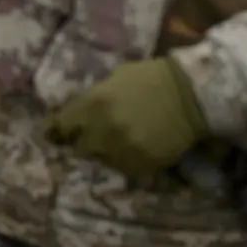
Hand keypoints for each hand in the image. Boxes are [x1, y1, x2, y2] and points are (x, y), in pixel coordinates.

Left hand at [45, 57, 207, 178]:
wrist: (192, 95)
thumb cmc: (152, 78)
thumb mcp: (115, 78)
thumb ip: (92, 97)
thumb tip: (75, 109)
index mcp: (92, 105)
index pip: (60, 127)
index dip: (56, 130)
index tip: (55, 133)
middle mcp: (102, 132)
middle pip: (79, 148)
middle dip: (83, 141)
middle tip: (92, 136)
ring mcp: (121, 152)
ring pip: (101, 159)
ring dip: (105, 152)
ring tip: (118, 140)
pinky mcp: (140, 166)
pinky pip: (123, 168)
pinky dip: (125, 159)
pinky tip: (135, 146)